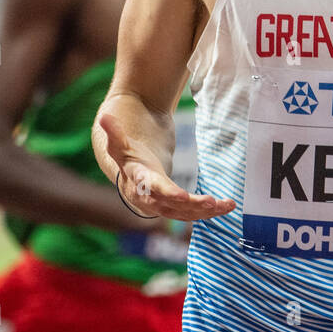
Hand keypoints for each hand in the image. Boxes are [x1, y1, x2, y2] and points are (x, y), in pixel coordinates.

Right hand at [99, 111, 234, 221]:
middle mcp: (151, 199)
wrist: (131, 176)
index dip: (168, 193)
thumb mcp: (120, 144)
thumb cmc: (128, 158)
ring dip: (206, 211)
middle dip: (192, 206)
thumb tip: (104, 117)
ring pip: (186, 213)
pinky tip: (227, 207)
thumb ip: (114, 133)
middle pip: (173, 206)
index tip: (183, 196)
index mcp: (139, 182)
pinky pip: (194, 214)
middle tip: (211, 202)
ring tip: (226, 205)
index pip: (153, 189)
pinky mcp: (177, 209)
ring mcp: (164, 207)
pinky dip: (211, 212)